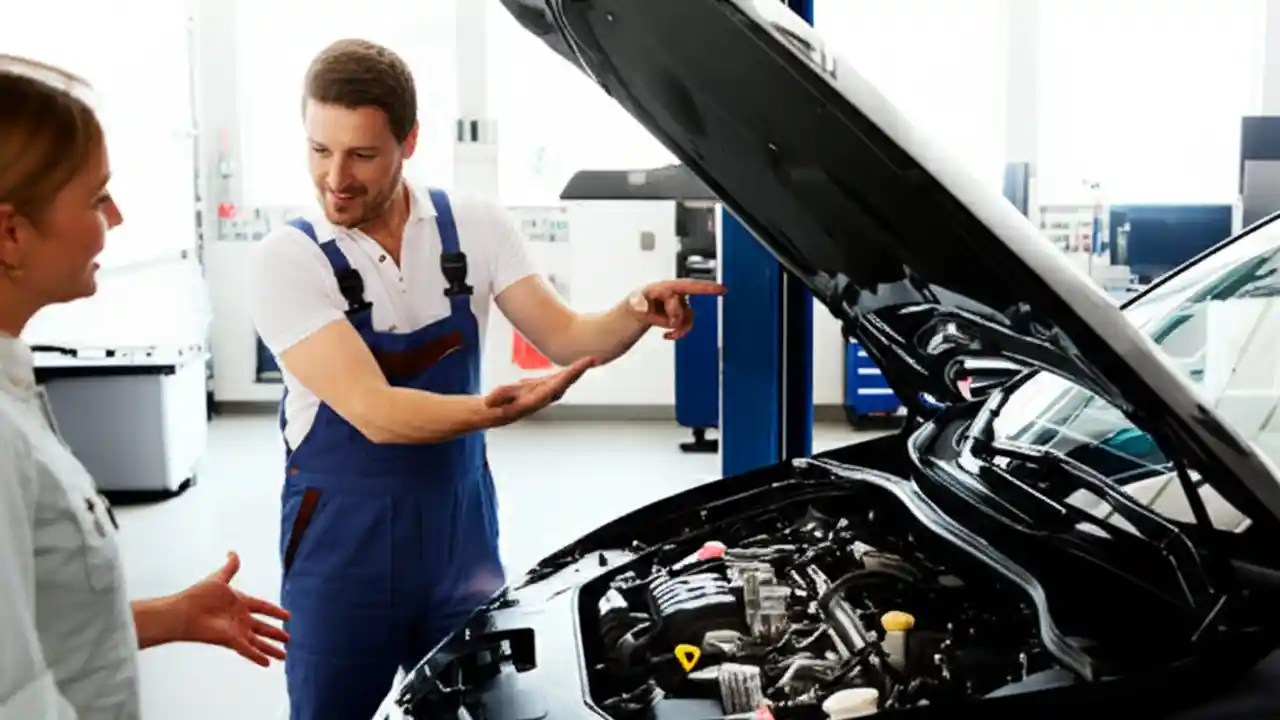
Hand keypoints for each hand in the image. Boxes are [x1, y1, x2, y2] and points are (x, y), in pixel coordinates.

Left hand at [174, 552, 290, 666]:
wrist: (183, 612)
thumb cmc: (197, 595)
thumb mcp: (218, 579)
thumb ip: (229, 568)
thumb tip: (232, 552)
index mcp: (239, 602)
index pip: (262, 607)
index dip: (275, 611)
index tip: (288, 616)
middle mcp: (239, 618)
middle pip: (263, 627)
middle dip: (276, 633)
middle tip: (288, 639)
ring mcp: (236, 631)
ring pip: (259, 641)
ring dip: (271, 649)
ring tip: (284, 655)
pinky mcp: (231, 641)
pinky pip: (248, 650)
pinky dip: (257, 656)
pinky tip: (267, 663)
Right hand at [483, 356, 598, 424]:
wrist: (500, 412)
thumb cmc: (499, 406)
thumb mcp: (495, 400)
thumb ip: (496, 399)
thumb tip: (490, 402)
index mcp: (538, 397)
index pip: (558, 383)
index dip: (572, 373)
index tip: (584, 364)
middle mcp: (547, 395)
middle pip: (567, 380)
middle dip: (580, 370)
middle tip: (593, 358)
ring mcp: (548, 391)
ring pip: (566, 379)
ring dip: (578, 370)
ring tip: (590, 359)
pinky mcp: (546, 387)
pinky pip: (561, 377)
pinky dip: (570, 371)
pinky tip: (578, 365)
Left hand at [628, 279, 726, 339]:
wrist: (638, 310)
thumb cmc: (638, 301)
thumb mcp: (634, 301)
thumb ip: (638, 302)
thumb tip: (643, 307)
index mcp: (668, 287)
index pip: (690, 285)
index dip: (707, 287)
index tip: (721, 289)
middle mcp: (677, 295)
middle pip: (686, 308)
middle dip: (678, 317)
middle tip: (667, 321)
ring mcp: (680, 305)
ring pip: (688, 318)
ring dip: (678, 327)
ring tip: (665, 330)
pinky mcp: (680, 316)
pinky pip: (686, 325)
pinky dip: (678, 333)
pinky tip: (667, 335)